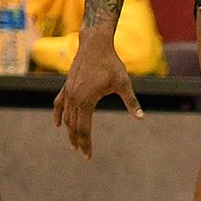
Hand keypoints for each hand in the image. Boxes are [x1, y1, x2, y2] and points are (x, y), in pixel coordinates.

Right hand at [52, 29, 140, 159]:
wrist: (95, 44)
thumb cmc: (111, 63)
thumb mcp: (123, 83)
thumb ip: (131, 102)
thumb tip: (141, 118)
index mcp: (86, 100)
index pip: (84, 129)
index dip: (86, 144)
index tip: (88, 157)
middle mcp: (74, 98)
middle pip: (74, 126)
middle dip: (78, 141)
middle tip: (83, 154)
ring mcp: (68, 92)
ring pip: (67, 117)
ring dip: (70, 132)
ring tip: (74, 144)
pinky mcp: (66, 86)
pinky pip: (59, 104)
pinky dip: (58, 115)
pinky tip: (59, 124)